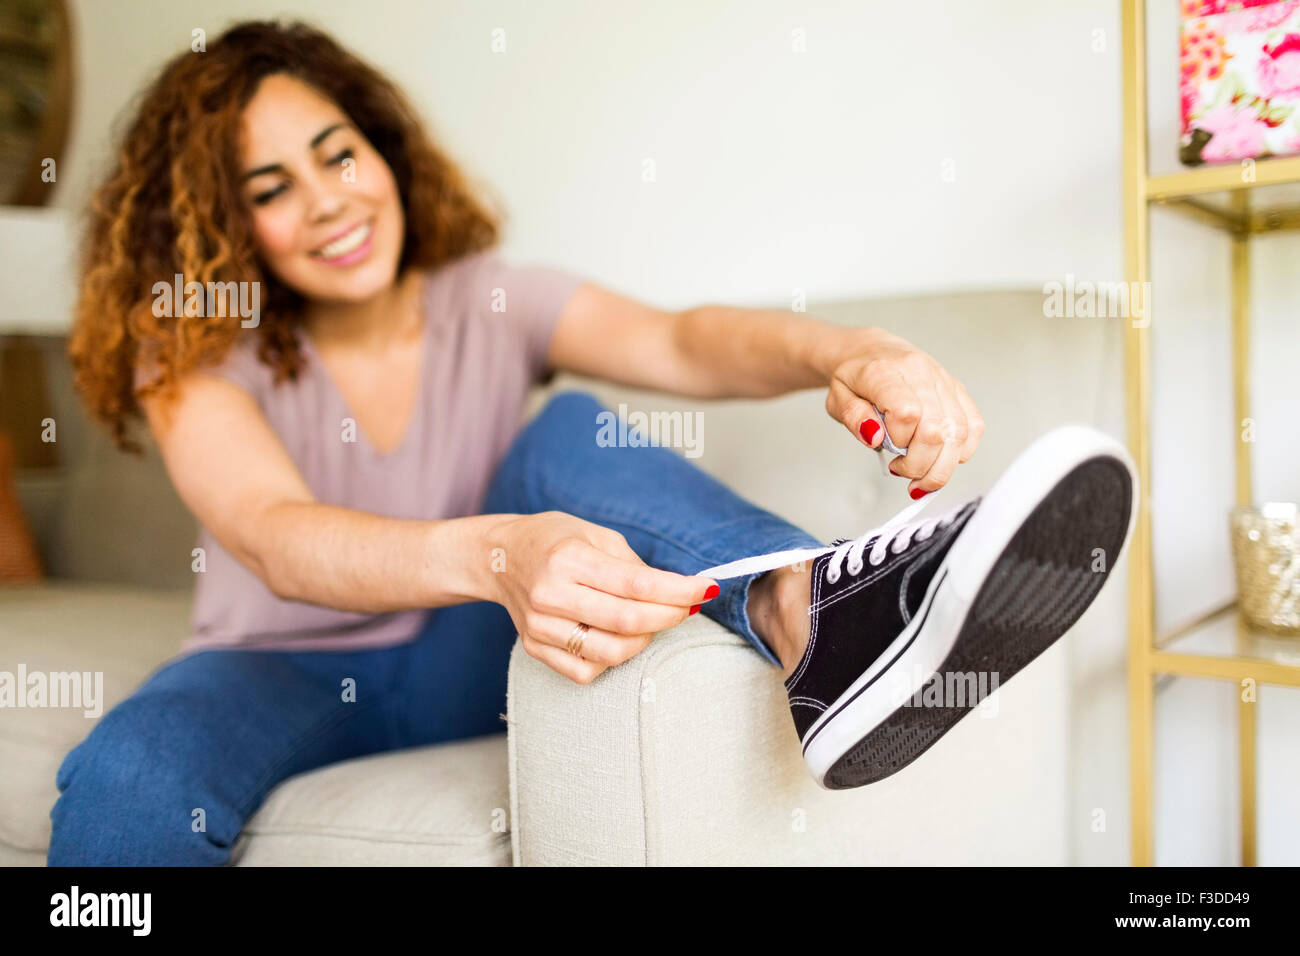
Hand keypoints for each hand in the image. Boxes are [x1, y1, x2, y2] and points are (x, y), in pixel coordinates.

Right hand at [485, 511, 718, 683]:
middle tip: (687, 607)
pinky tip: (616, 636)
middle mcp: (551, 594)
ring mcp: (540, 626)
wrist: (499, 558)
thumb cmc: (554, 540)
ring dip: (644, 639)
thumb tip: (677, 593)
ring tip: (650, 620)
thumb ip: (634, 566)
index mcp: (568, 558)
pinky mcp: (534, 648)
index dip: (679, 591)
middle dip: (670, 616)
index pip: (637, 584)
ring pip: (611, 652)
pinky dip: (612, 659)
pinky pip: (586, 670)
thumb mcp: (596, 535)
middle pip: (628, 621)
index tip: (706, 588)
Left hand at [823, 328, 984, 496]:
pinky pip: (973, 426)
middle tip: (903, 472)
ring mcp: (942, 380)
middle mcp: (920, 372)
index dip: (899, 441)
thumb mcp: (837, 399)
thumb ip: (853, 418)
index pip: (907, 413)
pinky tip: (942, 458)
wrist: (870, 351)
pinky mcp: (957, 389)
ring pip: (959, 432)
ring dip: (942, 465)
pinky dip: (961, 451)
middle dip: (920, 464)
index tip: (886, 448)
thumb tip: (875, 437)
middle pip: (937, 429)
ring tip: (922, 475)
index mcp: (885, 372)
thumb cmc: (854, 377)